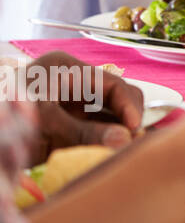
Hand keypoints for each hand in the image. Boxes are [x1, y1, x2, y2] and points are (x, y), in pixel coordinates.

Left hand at [24, 51, 141, 160]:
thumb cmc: (8, 120)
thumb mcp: (45, 125)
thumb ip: (85, 133)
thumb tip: (125, 140)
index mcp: (67, 69)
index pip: (112, 83)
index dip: (128, 106)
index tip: (134, 130)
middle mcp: (74, 83)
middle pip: (116, 97)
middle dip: (127, 119)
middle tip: (132, 144)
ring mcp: (72, 103)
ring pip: (110, 116)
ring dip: (119, 133)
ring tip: (125, 152)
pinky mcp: (68, 124)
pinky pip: (96, 131)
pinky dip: (105, 142)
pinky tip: (111, 153)